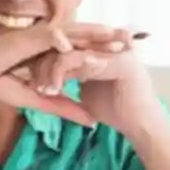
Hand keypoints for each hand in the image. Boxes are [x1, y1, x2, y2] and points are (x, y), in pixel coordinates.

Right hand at [0, 23, 137, 125]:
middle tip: (133, 38)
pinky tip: (82, 41)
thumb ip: (63, 106)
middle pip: (82, 36)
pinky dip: (67, 38)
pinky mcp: (24, 39)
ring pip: (71, 33)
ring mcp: (36, 36)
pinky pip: (50, 38)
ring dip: (94, 33)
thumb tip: (92, 121)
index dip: (103, 48)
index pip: (82, 46)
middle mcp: (46, 39)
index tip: (127, 52)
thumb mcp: (38, 98)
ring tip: (117, 35)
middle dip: (107, 37)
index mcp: (49, 50)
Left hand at [16, 43, 161, 136]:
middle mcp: (108, 43)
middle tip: (31, 84)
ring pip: (70, 51)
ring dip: (51, 71)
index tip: (29, 79)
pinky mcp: (122, 61)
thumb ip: (69, 77)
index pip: (65, 43)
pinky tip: (53, 87)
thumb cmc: (113, 110)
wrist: (140, 126)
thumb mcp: (83, 90)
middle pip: (65, 44)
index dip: (44, 59)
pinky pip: (85, 60)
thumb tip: (42, 75)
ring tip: (43, 89)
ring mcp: (117, 49)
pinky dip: (64, 73)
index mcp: (100, 46)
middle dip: (43, 64)